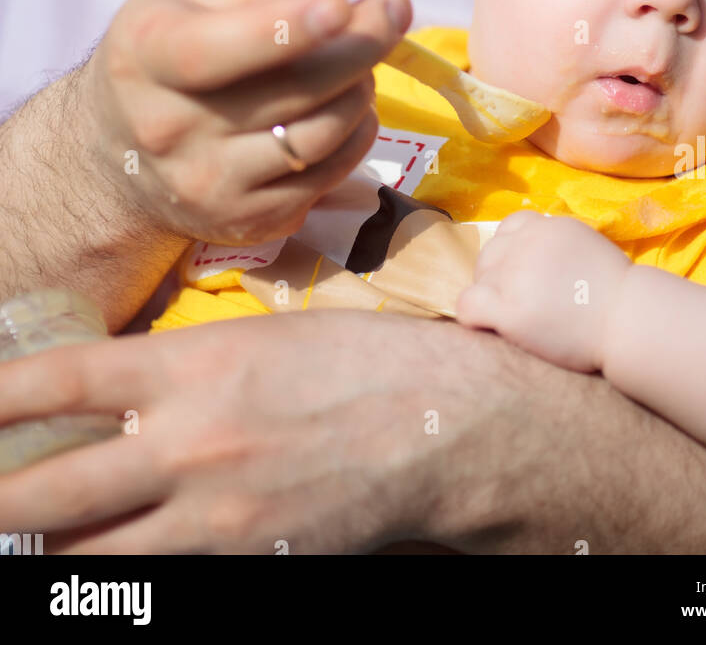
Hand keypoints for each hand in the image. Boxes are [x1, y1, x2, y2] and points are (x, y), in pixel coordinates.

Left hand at [0, 311, 489, 553]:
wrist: (444, 423)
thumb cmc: (357, 360)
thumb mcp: (259, 338)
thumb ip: (180, 370)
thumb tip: (113, 397)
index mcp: (193, 363)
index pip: (58, 383)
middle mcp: (188, 440)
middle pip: (47, 491)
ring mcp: (213, 513)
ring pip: (87, 560)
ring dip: (54, 550)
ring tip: (44, 535)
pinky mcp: (245, 562)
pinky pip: (154, 585)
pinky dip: (122, 579)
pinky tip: (118, 560)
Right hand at [78, 0, 411, 242]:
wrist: (121, 157)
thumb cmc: (171, 53)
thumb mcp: (197, 0)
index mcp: (147, 55)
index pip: (211, 51)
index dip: (281, 29)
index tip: (341, 4)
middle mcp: (168, 129)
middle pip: (290, 93)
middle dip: (359, 45)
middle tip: (393, 6)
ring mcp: (208, 185)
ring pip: (321, 135)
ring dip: (360, 88)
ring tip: (358, 61)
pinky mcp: (247, 223)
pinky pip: (329, 175)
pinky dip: (355, 133)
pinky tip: (346, 106)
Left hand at [456, 211, 630, 371]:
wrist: (630, 322)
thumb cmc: (617, 296)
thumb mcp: (587, 249)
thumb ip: (556, 247)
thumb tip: (534, 259)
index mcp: (548, 227)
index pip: (509, 229)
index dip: (512, 253)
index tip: (525, 275)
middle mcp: (527, 243)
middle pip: (490, 254)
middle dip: (498, 277)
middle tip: (520, 304)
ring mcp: (515, 273)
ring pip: (478, 279)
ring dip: (490, 298)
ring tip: (514, 319)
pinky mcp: (508, 307)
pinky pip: (467, 305)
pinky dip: (474, 317)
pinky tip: (492, 328)